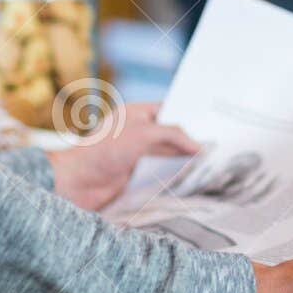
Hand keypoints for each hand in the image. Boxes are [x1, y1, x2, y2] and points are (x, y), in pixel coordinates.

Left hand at [46, 103, 200, 211]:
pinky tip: (189, 180)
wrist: (75, 182)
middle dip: (189, 141)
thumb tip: (199, 145)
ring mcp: (135, 155)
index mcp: (136, 114)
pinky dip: (173, 176)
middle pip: (170, 135)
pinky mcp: (133, 176)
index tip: (212, 124)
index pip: (169, 111)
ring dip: (183, 161)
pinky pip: (158, 174)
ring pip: (166, 156)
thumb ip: (173, 135)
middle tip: (217, 149)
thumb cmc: (103, 150)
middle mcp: (136, 132)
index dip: (189, 116)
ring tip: (209, 166)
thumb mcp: (143, 134)